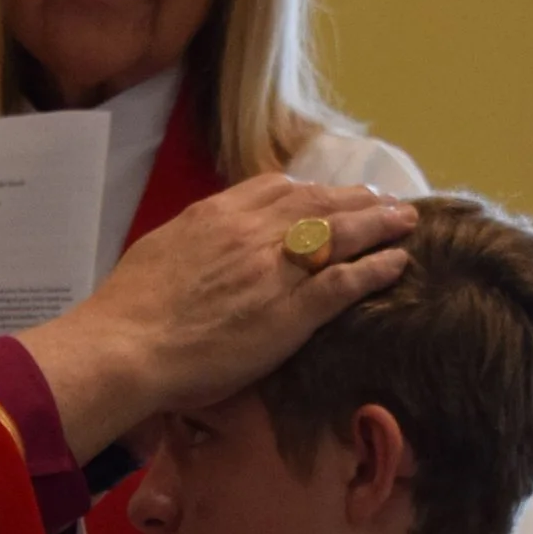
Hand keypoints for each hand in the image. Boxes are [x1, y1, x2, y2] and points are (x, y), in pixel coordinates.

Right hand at [14, 173, 414, 460]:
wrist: (128, 344)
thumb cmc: (129, 309)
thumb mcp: (159, 250)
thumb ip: (192, 239)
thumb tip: (202, 241)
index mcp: (218, 215)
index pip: (277, 189)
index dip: (310, 190)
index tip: (328, 193)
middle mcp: (253, 232)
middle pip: (318, 203)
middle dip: (356, 199)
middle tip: (383, 201)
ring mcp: (276, 269)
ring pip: (341, 234)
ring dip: (378, 224)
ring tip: (405, 222)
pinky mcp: (292, 312)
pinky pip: (345, 282)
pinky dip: (375, 268)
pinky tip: (398, 263)